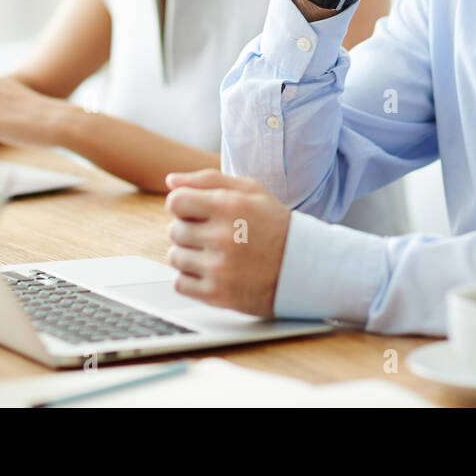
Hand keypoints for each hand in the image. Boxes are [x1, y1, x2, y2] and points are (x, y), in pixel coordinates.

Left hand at [164, 170, 290, 316]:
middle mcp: (222, 237)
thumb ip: (208, 180)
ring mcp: (219, 268)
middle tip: (214, 234)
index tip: (196, 211)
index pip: (175, 201)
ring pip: (175, 257)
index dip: (183, 205)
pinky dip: (191, 278)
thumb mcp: (250, 191)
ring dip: (190, 255)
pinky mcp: (217, 294)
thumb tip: (170, 181)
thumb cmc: (275, 225)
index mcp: (229, 206)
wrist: (304, 268)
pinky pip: (180, 283)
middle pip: (174, 230)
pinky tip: (213, 272)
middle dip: (190, 230)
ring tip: (215, 254)